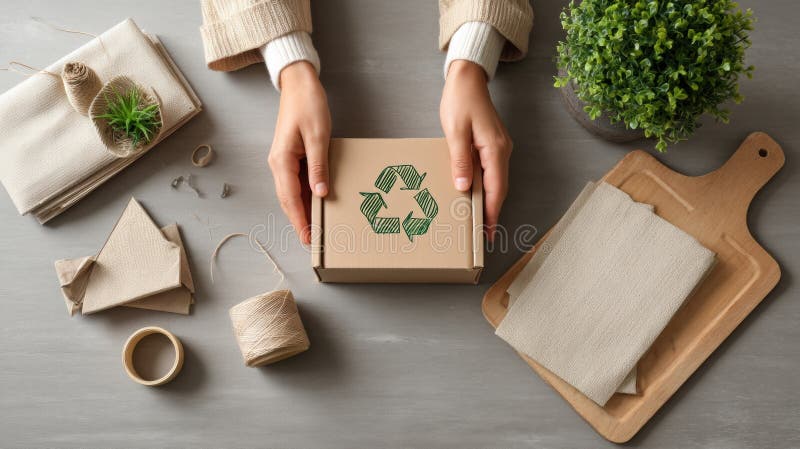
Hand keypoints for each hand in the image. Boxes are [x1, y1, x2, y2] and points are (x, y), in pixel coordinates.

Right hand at [268, 61, 330, 243]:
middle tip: (313, 240)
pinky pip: (296, 182)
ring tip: (316, 227)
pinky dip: (305, 196)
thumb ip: (318, 166)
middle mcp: (278, 163)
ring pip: (291, 193)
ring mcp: (283, 161)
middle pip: (288, 200)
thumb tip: (321, 193)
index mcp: (281, 160)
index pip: (290, 198)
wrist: (299, 84)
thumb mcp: (317, 136)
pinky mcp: (290, 157)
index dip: (299, 220)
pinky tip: (317, 203)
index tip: (308, 237)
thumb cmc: (308, 105)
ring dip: (302, 210)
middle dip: (299, 221)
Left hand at [440, 60, 511, 240]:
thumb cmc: (460, 101)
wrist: (467, 79)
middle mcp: (502, 151)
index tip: (488, 233)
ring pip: (495, 181)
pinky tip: (473, 195)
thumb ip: (460, 160)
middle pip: (498, 189)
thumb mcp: (455, 132)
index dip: (492, 213)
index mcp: (495, 149)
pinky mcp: (493, 145)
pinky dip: (485, 187)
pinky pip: (491, 171)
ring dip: (488, 201)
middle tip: (482, 235)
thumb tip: (462, 187)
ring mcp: (500, 148)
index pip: (495, 189)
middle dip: (491, 212)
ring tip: (477, 221)